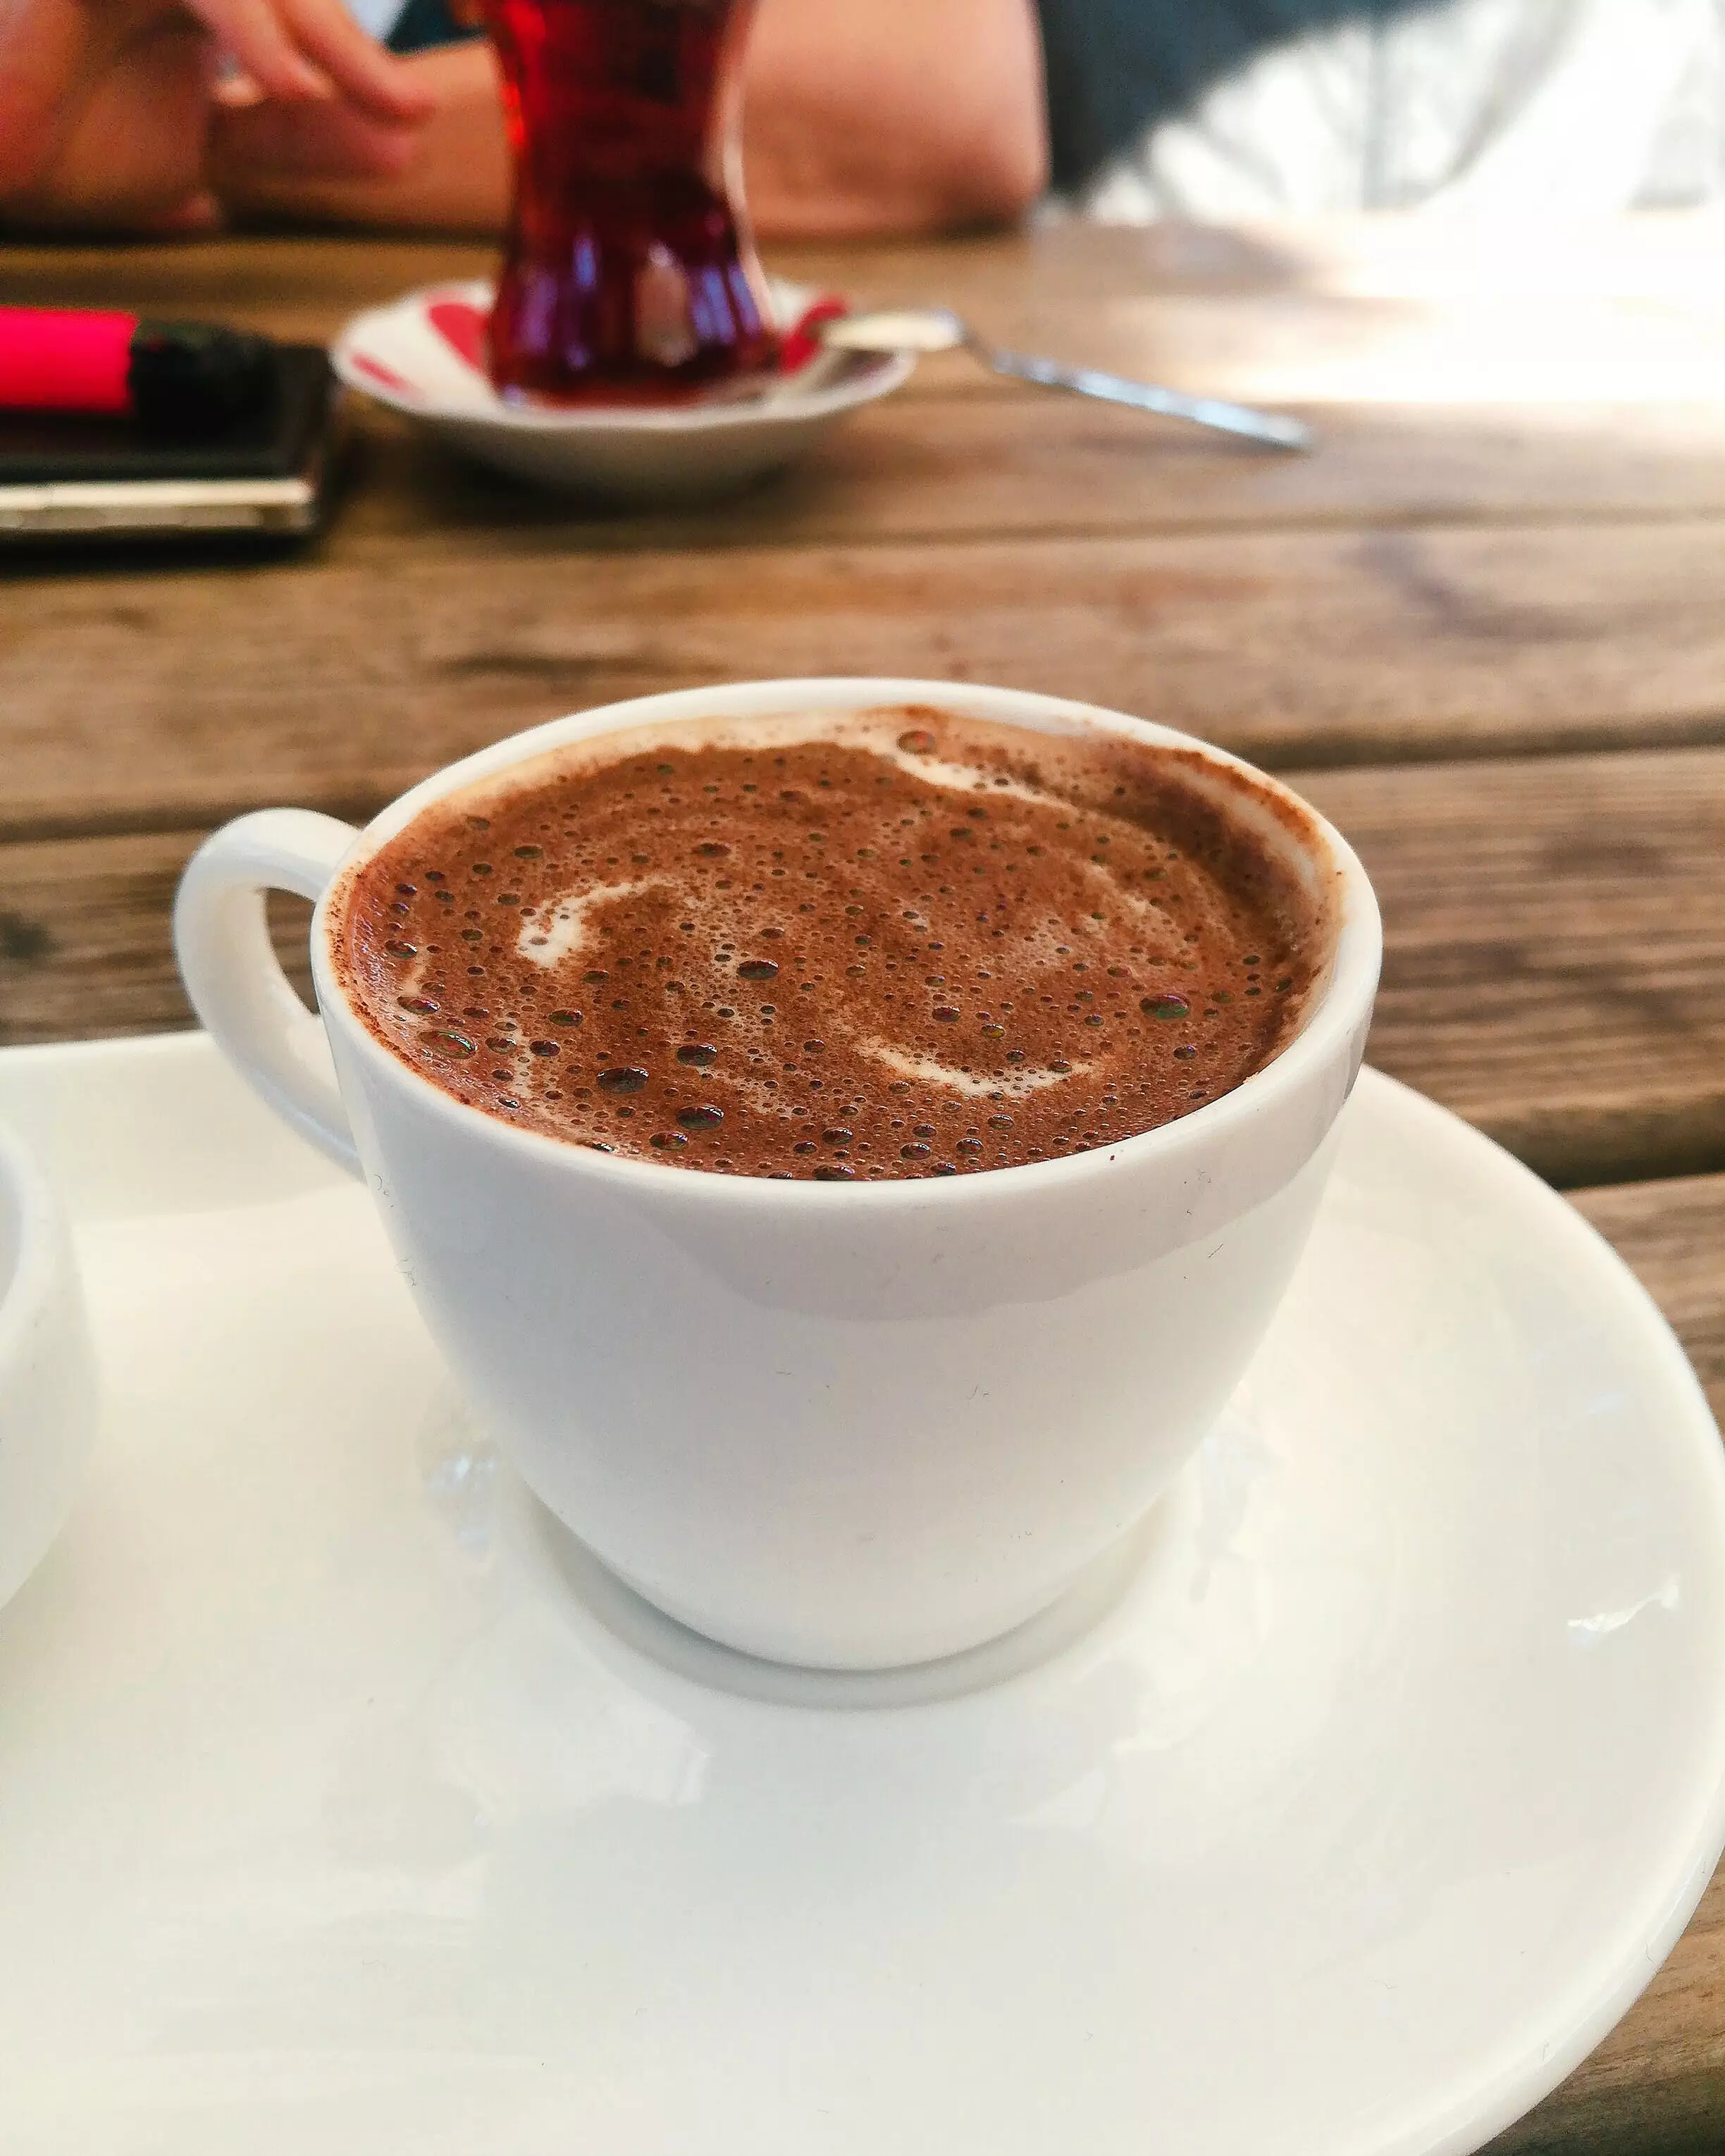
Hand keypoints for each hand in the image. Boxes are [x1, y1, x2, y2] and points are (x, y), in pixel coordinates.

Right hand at [0, 0, 433, 230]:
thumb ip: (298, 141)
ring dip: (322, 32)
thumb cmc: (63, 140)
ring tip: (378, 100)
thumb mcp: (211, 148)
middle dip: (357, 42)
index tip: (419, 111)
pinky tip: (290, 81)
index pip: (303, 3)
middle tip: (413, 107)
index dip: (363, 52)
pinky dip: (249, 21)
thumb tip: (402, 148)